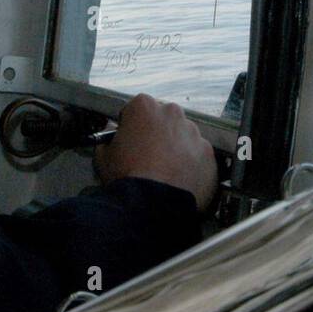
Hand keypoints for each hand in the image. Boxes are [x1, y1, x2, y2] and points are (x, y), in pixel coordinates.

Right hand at [95, 94, 218, 212]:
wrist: (151, 204)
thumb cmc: (126, 177)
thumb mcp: (103, 155)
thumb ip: (108, 139)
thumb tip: (111, 137)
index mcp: (145, 107)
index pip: (138, 109)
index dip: (133, 126)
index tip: (132, 141)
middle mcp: (173, 114)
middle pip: (165, 120)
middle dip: (159, 135)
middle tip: (149, 158)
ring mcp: (194, 133)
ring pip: (185, 137)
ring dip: (177, 150)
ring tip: (165, 173)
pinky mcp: (208, 154)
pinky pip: (199, 157)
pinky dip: (192, 167)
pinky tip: (180, 182)